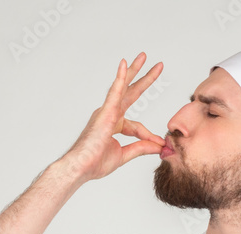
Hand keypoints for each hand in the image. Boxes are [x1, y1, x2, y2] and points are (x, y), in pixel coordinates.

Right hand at [61, 53, 165, 181]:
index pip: (137, 126)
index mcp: (114, 125)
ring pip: (123, 87)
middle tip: (158, 65)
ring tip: (144, 57)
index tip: (160, 144)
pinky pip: (114, 92)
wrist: (80, 168)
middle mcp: (110, 114)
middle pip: (131, 93)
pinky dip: (120, 79)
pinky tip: (125, 65)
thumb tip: (159, 146)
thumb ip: (141, 148)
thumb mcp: (124, 155)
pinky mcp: (104, 112)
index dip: (149, 136)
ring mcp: (106, 111)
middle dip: (144, 79)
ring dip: (135, 71)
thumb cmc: (95, 163)